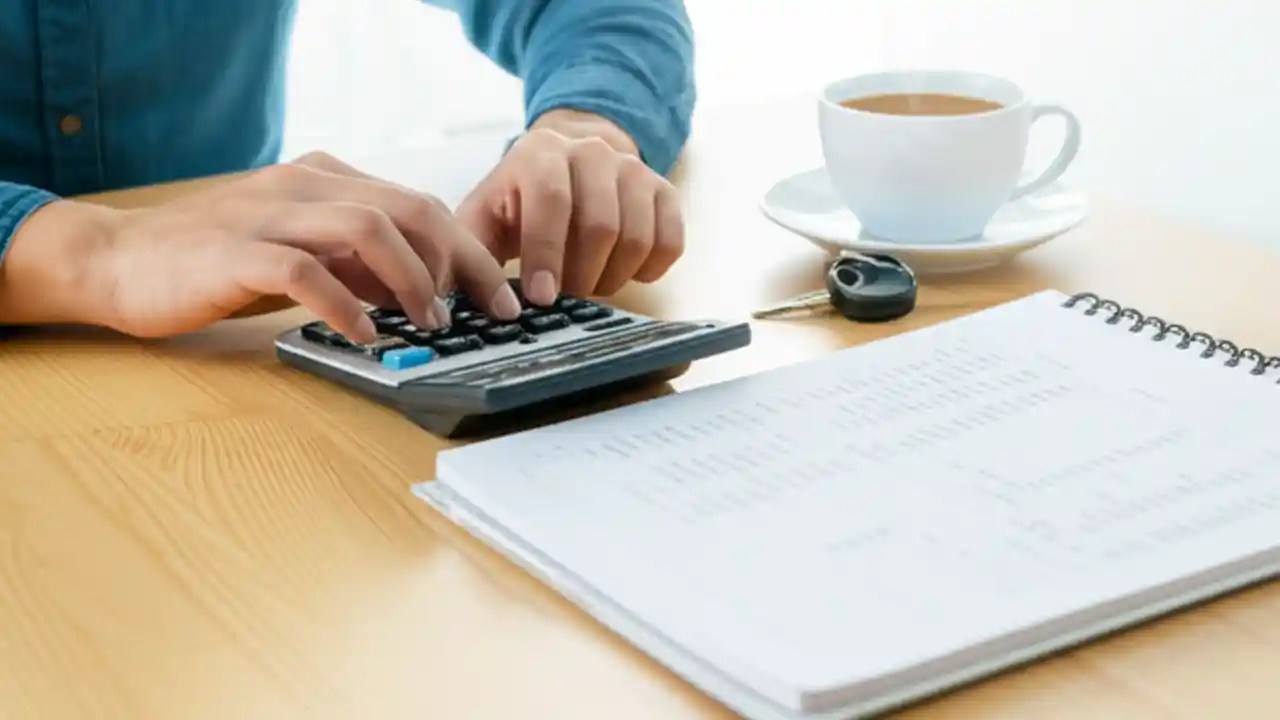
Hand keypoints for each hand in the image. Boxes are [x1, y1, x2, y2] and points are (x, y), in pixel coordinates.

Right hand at [0, 152, 520, 341]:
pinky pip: (304, 271)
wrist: (121, 260)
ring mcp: (270, 214)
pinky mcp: (236, 252)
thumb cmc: (216, 261)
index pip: (421, 204)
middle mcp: (306, 185)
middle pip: (410, 210)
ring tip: (428, 324)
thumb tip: (419, 291)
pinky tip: (366, 334)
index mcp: (327, 180)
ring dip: (412, 280)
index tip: (501, 296)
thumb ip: (356, 262)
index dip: (471, 250)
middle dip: (462, 263)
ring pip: (368, 228)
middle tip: (486, 313)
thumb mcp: (303, 252)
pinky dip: (345, 304)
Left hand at [455, 110, 684, 305]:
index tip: (542, 298)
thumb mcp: (486, 213)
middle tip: (566, 297)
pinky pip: (669, 242)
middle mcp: (593, 152)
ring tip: (590, 284)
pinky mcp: (665, 191)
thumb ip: (470, 250)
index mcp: (542, 152)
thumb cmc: (522, 197)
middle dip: (581, 275)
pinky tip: (623, 271)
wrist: (572, 156)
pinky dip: (648, 269)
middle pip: (600, 225)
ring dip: (612, 277)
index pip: (552, 201)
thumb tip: (459, 298)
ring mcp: (635, 169)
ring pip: (636, 238)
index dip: (547, 253)